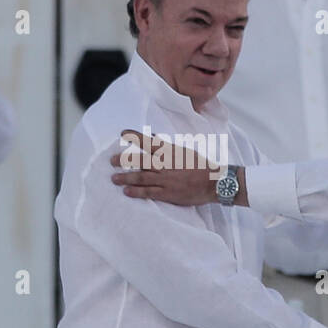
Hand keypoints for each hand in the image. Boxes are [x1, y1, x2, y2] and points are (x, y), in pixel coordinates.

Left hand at [109, 129, 224, 205]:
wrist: (215, 182)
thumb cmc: (201, 165)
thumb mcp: (185, 150)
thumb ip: (168, 145)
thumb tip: (154, 136)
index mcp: (171, 152)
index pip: (149, 141)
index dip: (135, 136)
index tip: (123, 133)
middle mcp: (166, 164)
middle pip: (140, 160)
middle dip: (124, 160)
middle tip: (112, 160)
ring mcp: (166, 179)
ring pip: (141, 177)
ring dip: (125, 177)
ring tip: (114, 178)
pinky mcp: (168, 193)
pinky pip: (148, 192)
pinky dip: (136, 191)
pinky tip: (126, 191)